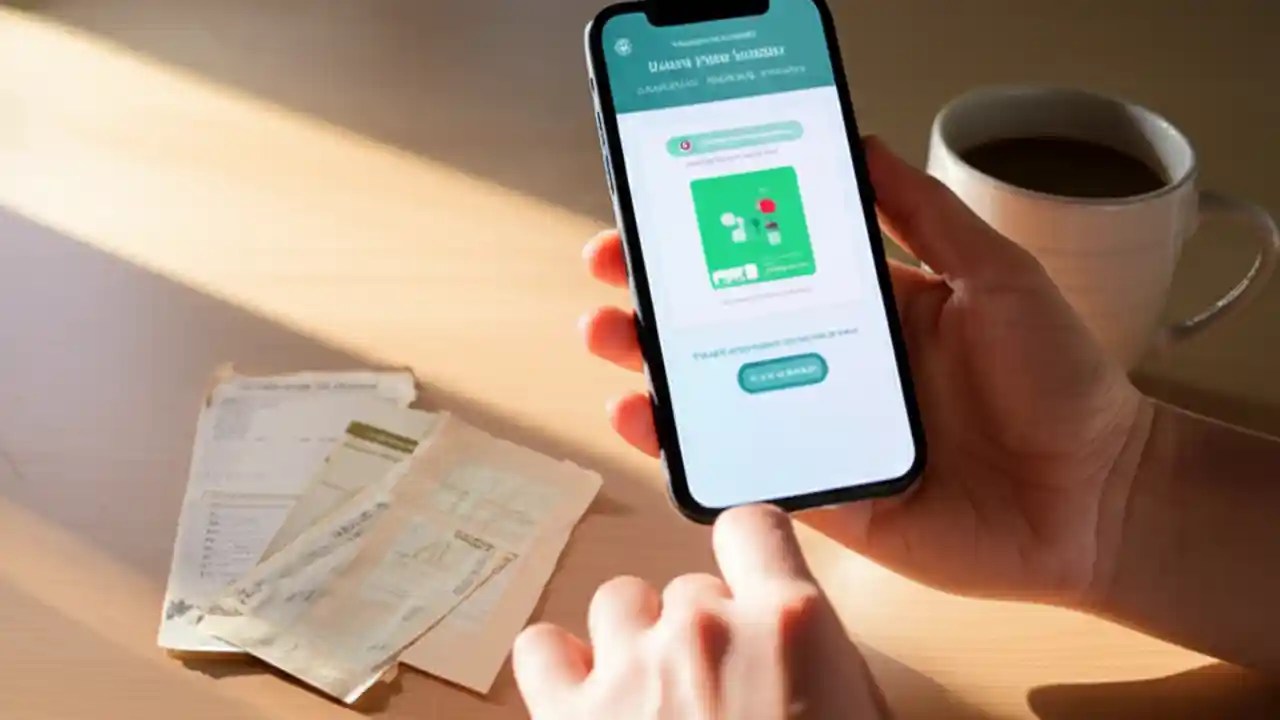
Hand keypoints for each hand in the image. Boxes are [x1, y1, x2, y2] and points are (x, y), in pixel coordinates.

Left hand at [513, 505, 888, 718]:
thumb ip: (826, 666)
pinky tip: (588, 700)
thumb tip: (797, 648)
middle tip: (721, 697)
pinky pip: (540, 649)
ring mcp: (627, 672)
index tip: (748, 588)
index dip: (751, 556)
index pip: (753, 526)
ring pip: (618, 605)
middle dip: (704, 632)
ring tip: (656, 703)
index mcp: (789, 626)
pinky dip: (561, 669)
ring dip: (637, 642)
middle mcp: (701, 631)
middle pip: (689, 588)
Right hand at [579, 138, 1149, 604]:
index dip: (707, 240)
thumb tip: (862, 144)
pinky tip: (648, 421)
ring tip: (606, 339)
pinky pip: (744, 467)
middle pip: (724, 330)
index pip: (767, 266)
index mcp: (869, 309)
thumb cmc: (1059, 382)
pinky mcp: (823, 494)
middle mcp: (834, 365)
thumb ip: (927, 217)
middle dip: (656, 301)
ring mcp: (822, 430)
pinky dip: (689, 449)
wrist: (1097, 497)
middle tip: (606, 278)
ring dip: (652, 369)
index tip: (652, 215)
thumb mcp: (996, 276)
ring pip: (717, 397)